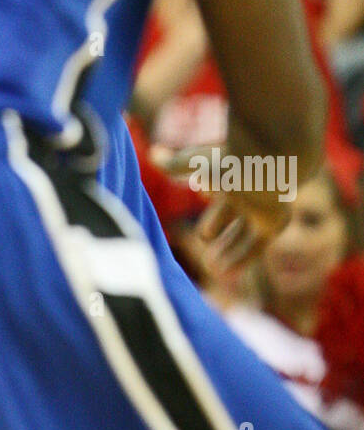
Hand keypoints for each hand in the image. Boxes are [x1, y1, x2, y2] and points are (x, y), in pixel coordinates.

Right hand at [147, 142, 289, 271]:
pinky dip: (240, 261)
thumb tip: (153, 154)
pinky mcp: (275, 222)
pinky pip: (256, 246)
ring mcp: (263, 209)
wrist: (264, 162)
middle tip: (206, 258)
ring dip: (228, 253)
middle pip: (232, 220)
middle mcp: (251, 194)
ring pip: (243, 236)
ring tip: (211, 269)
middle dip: (220, 239)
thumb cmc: (228, 159)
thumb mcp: (197, 162)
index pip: (220, 198)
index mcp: (234, 176)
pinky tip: (225, 275)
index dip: (212, 213)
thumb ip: (176, 164)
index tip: (204, 231)